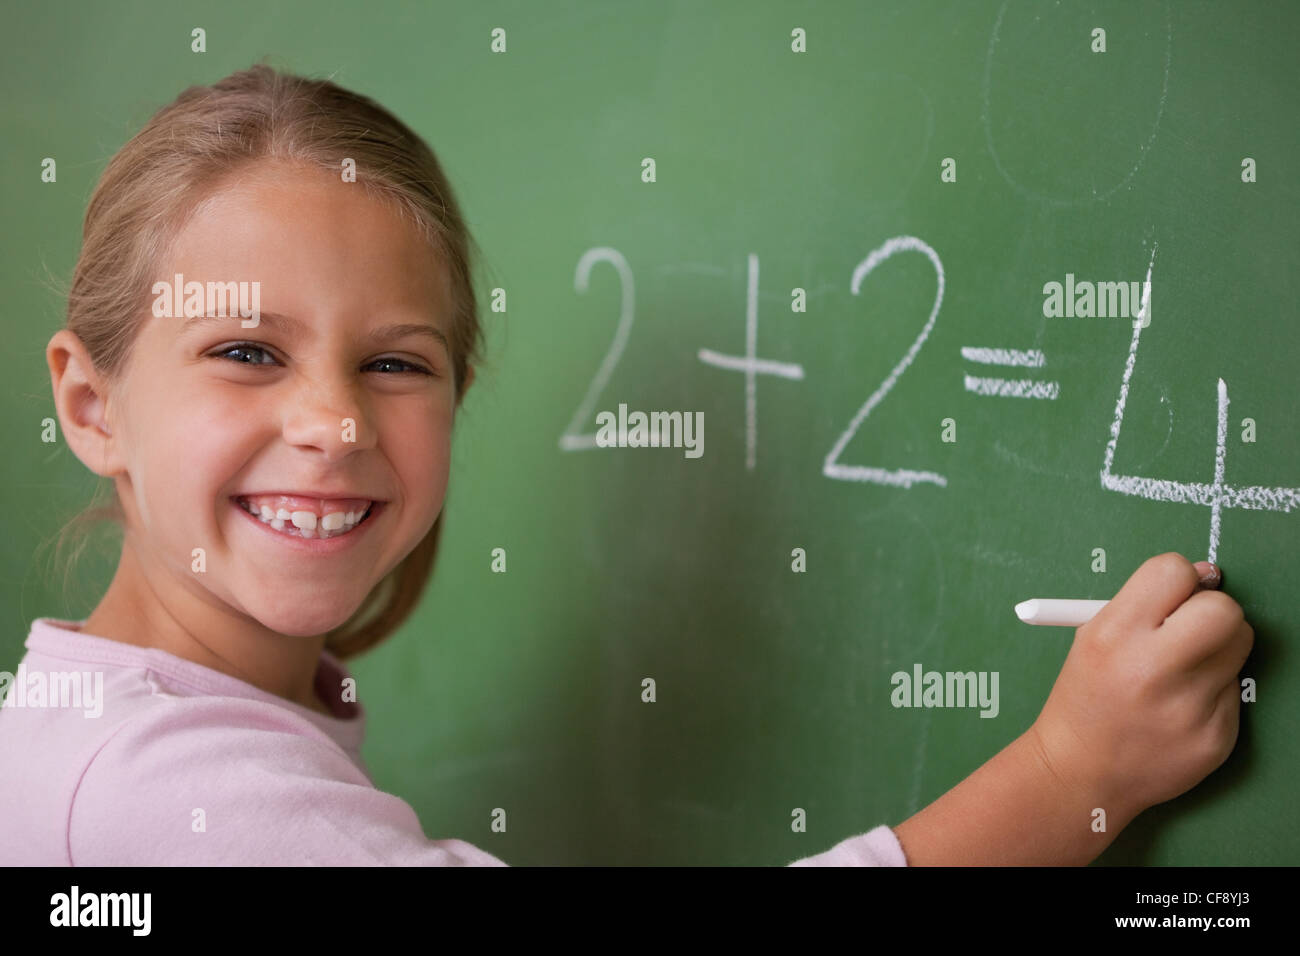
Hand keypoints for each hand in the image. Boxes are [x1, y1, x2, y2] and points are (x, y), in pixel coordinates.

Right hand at [1030, 553, 1252, 822]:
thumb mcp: (1092, 638)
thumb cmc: (1087, 696)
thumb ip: (1146, 604)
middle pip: (1223, 609)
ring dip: (1218, 648)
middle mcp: (1151, 669)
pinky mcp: (1216, 738)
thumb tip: (1209, 575)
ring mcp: (1189, 708)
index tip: (1176, 594)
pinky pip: (1234, 691)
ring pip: (1239, 646)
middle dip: (1214, 610)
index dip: (1180, 578)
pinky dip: (1213, 692)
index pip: (1172, 571)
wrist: (1081, 773)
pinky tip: (1181, 709)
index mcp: (1112, 635)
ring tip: (1183, 670)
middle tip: (1196, 626)